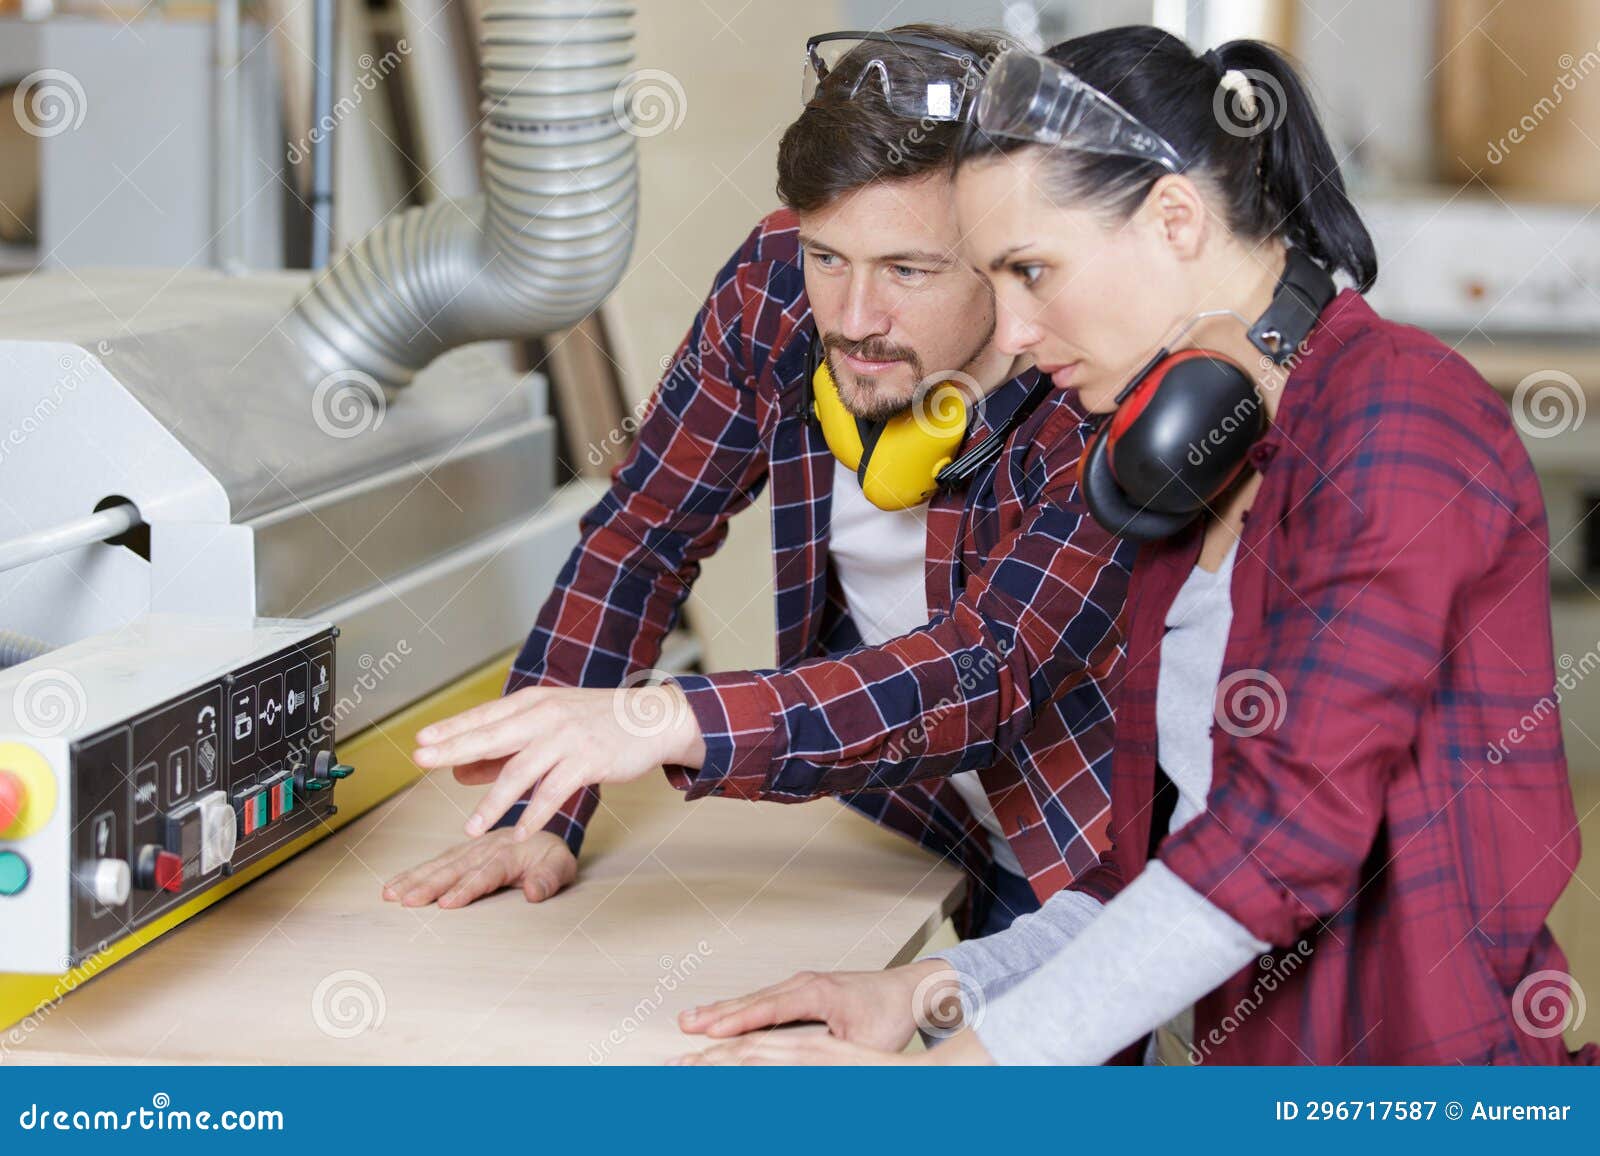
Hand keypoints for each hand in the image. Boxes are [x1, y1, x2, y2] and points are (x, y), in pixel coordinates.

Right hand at [380, 828, 576, 907]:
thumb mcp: (562, 865)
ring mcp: (471, 848)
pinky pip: (436, 862)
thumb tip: (534, 892)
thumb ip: (550, 877)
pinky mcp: (460, 852)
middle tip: (408, 902)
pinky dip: (413, 873)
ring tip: (391, 895)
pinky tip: (393, 886)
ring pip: (440, 863)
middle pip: (456, 868)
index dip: (467, 887)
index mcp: (511, 851)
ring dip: (415, 879)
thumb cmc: (551, 855)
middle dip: (431, 885)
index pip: (487, 872)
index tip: (447, 904)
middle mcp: (486, 847)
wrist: (543, 830)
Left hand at [412, 684, 706, 838]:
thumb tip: (458, 770)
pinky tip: (517, 833)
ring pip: (520, 771)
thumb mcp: (548, 727)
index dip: (451, 728)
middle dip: (454, 749)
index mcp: (533, 703)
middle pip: (492, 735)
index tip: (420, 741)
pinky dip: (534, 815)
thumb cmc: (596, 723)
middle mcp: (546, 716)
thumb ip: (505, 749)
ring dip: (492, 802)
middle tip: (422, 761)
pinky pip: (554, 792)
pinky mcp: (588, 760)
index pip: (484, 715)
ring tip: (470, 828)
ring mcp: (567, 738)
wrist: (651, 719)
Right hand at [677, 959, 955, 1052]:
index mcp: (819, 992)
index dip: (738, 1021)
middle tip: (685, 1026)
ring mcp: (802, 983)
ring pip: (755, 998)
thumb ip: (832, 1056)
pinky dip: (738, 1009)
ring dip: (722, 1010)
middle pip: (753, 1000)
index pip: (769, 1008)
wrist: (909, 990)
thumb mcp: (864, 1044)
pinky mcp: (802, 989)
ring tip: (690, 1021)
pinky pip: (763, 999)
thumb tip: (804, 1071)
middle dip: (716, 1014)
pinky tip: (719, 1017)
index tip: (710, 1030)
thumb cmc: (890, 1016)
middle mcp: (806, 982)